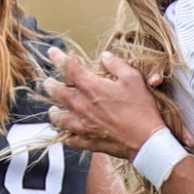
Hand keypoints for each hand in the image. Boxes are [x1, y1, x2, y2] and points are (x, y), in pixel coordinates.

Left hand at [44, 48, 178, 158]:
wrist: (146, 141)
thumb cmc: (142, 109)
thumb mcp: (133, 79)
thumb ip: (116, 65)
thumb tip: (105, 56)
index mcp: (92, 88)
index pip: (69, 68)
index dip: (58, 58)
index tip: (52, 52)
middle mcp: (82, 106)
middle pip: (58, 93)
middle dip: (50, 85)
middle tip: (47, 83)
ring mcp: (83, 126)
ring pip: (59, 119)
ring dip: (54, 112)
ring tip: (53, 110)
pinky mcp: (88, 142)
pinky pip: (70, 139)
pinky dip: (66, 135)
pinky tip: (66, 134)